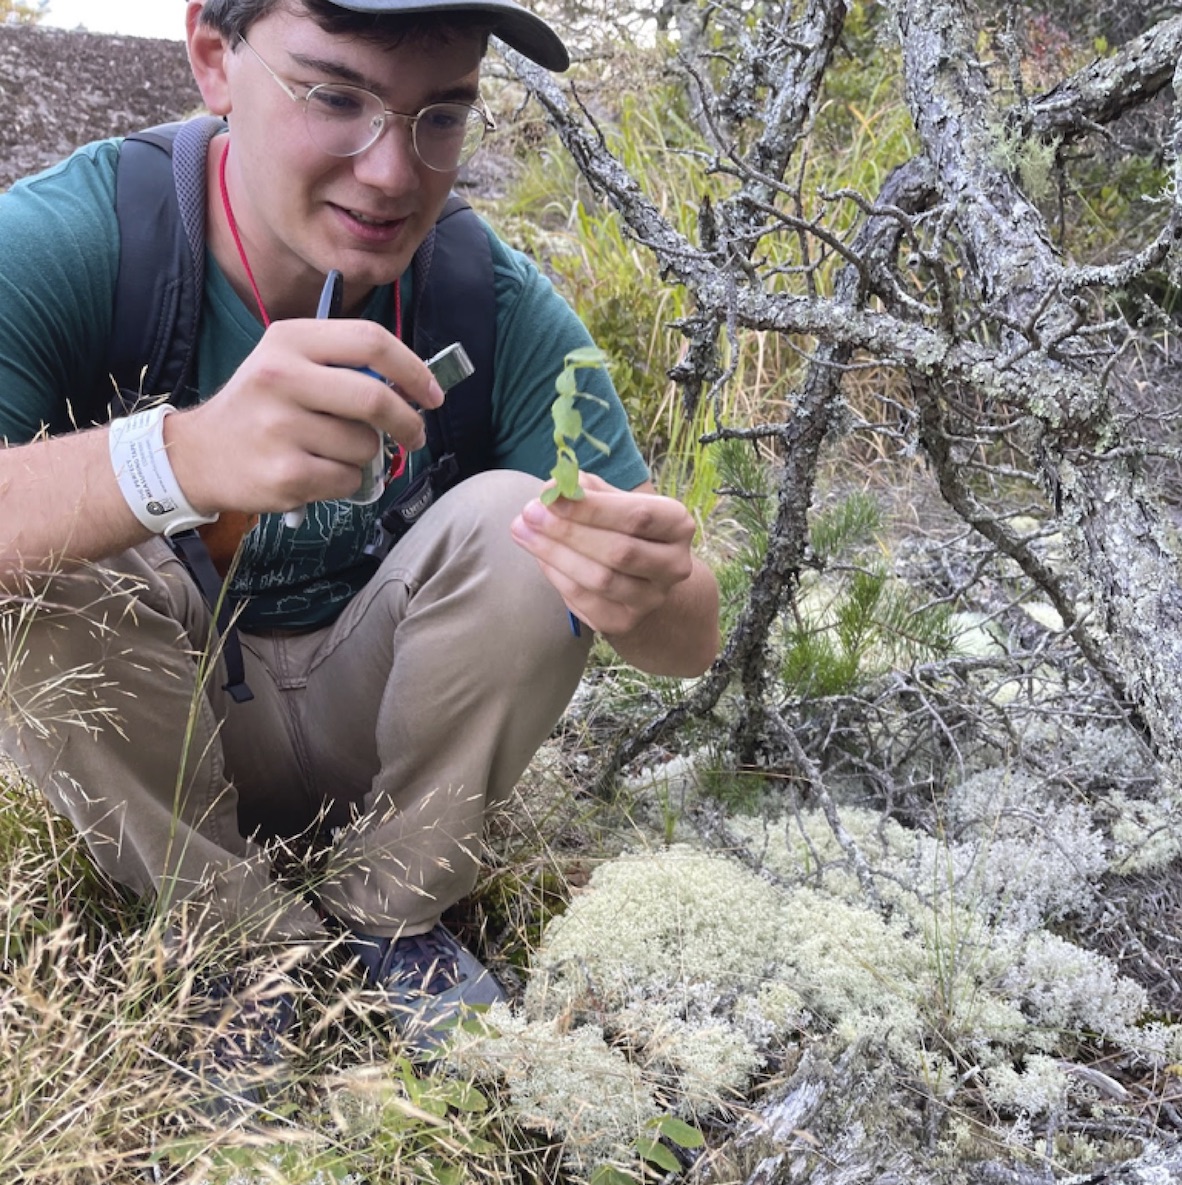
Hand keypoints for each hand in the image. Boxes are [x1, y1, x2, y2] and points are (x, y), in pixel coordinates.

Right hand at [163, 318, 443, 516]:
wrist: (198, 455)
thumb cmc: (261, 409)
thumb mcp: (290, 365)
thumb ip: (345, 367)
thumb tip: (414, 386)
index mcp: (289, 340)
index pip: (371, 341)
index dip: (413, 368)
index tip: (432, 393)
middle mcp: (281, 377)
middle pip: (376, 397)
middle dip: (408, 421)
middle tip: (415, 435)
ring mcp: (280, 428)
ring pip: (365, 446)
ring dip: (365, 456)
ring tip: (332, 452)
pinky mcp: (284, 474)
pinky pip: (348, 480)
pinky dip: (346, 483)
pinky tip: (316, 473)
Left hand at [511, 472, 696, 638]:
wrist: (639, 577)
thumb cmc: (621, 527)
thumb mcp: (613, 500)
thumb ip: (585, 490)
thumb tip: (553, 489)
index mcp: (677, 524)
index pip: (637, 516)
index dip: (592, 509)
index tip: (551, 497)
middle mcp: (674, 565)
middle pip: (619, 551)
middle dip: (568, 532)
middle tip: (528, 514)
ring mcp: (651, 598)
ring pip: (601, 579)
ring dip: (556, 555)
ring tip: (523, 532)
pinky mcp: (625, 622)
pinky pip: (585, 601)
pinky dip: (557, 577)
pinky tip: (540, 557)